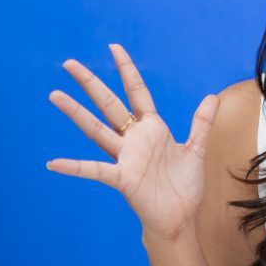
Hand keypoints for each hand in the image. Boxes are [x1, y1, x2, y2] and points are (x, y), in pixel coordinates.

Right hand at [46, 43, 218, 240]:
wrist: (180, 218)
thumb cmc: (184, 186)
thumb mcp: (196, 149)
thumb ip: (202, 123)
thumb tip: (211, 96)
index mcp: (152, 129)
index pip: (136, 92)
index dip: (126, 70)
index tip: (113, 47)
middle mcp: (134, 140)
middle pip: (109, 105)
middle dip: (90, 83)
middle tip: (68, 63)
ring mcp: (125, 158)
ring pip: (96, 130)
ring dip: (75, 113)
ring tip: (54, 95)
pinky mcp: (122, 179)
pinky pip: (94, 170)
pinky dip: (74, 167)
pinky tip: (53, 163)